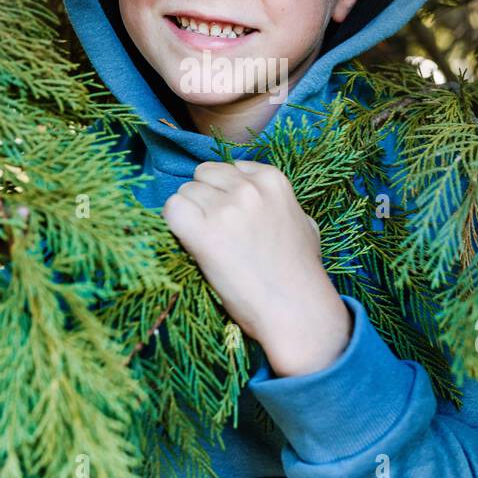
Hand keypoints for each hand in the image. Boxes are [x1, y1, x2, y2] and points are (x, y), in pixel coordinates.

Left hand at [162, 160, 351, 376]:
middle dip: (205, 199)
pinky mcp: (203, 232)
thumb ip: (282, 204)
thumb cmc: (302, 272)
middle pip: (203, 175)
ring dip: (190, 215)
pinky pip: (172, 210)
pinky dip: (175, 225)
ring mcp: (225, 209)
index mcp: (272, 180)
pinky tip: (190, 243)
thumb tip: (267, 203)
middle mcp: (247, 188)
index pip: (229, 168)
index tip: (231, 217)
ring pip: (185, 192)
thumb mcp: (305, 224)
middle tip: (215, 230)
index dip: (225, 192)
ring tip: (206, 242)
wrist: (296, 309)